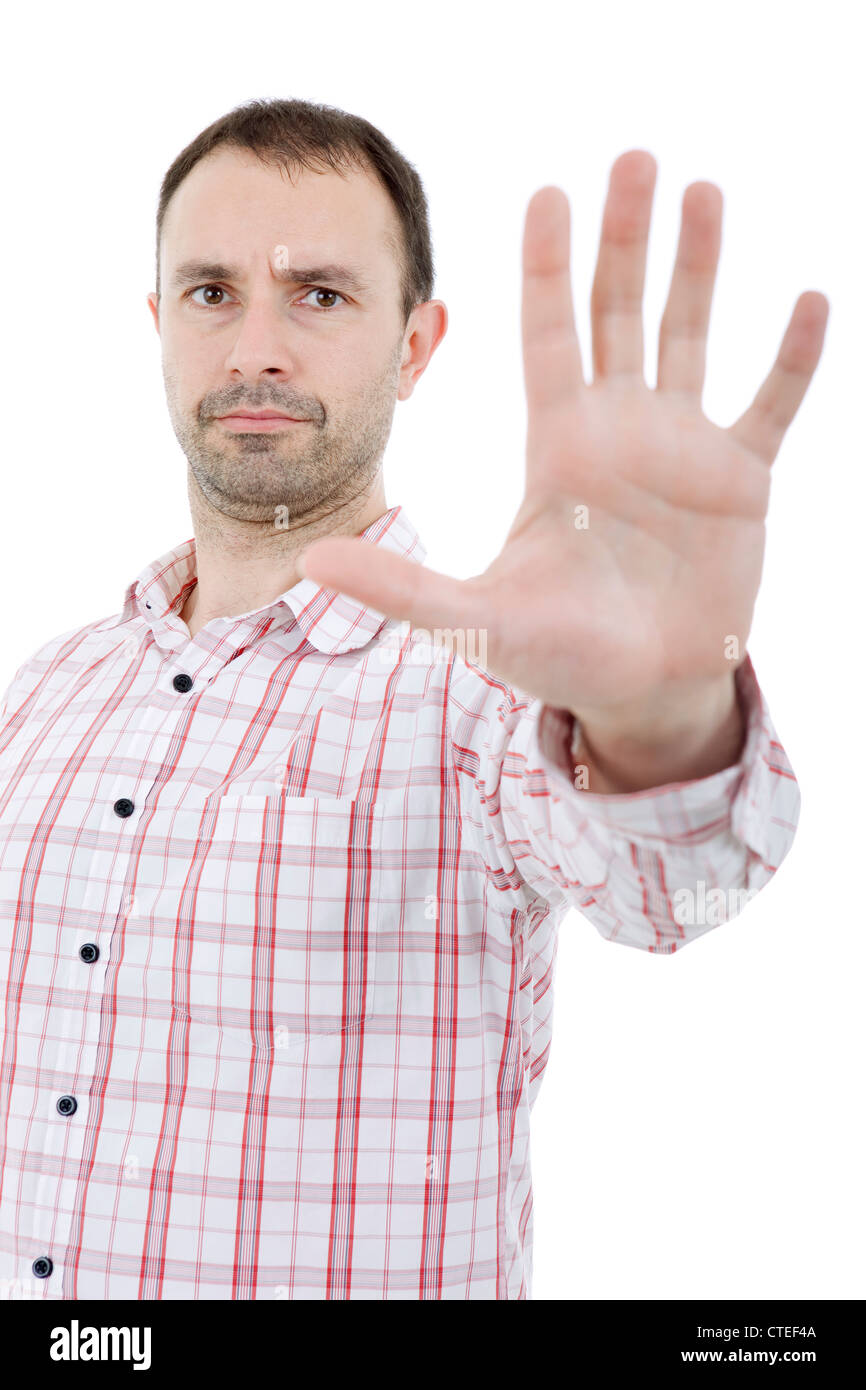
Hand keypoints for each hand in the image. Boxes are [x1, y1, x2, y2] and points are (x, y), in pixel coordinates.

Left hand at [297, 151, 827, 733]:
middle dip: (623, 238)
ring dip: (697, 267)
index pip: (547, 335)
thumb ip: (401, 588)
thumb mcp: (475, 618)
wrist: (640, 692)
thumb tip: (311, 561)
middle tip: (633, 158)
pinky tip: (809, 298)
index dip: (546, 265)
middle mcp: (619, 432)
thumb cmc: (556, 654)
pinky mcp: (741, 482)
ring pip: (689, 335)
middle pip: (618, 312)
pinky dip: (790, 358)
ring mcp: (682, 450)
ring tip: (704, 191)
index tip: (547, 190)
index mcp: (556, 447)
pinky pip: (770, 404)